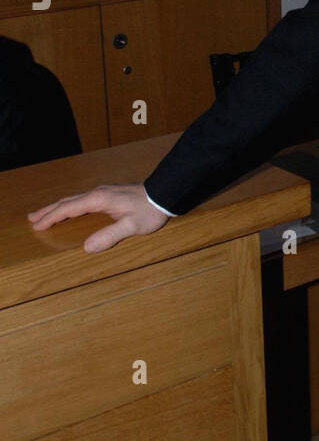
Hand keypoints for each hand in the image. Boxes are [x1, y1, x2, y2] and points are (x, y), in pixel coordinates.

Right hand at [27, 183, 169, 252]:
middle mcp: (97, 193)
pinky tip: (70, 210)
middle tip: (31, 218)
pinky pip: (82, 200)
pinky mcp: (109, 194)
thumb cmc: (149, 211)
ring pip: (74, 199)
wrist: (164, 194)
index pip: (68, 208)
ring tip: (44, 214)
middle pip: (67, 201)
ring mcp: (103, 192)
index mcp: (98, 200)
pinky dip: (70, 205)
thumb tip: (87, 248)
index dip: (52, 217)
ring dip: (58, 207)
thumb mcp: (131, 226)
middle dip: (48, 210)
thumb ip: (110, 236)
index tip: (37, 226)